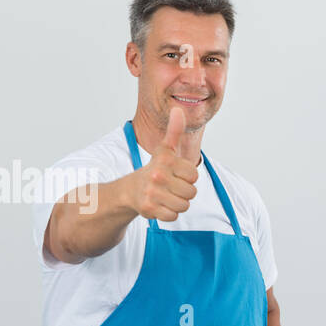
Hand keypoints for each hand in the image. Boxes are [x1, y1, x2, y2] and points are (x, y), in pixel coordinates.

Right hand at [130, 106, 198, 221]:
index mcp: (164, 161)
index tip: (175, 174)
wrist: (131, 190)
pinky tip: (161, 205)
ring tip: (166, 196)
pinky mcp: (149, 209)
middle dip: (184, 191)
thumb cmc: (155, 169)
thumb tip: (179, 109)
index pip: (194, 175)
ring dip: (178, 203)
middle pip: (191, 192)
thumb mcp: (165, 150)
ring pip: (184, 205)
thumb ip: (174, 131)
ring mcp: (152, 193)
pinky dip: (169, 213)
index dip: (188, 176)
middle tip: (171, 187)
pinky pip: (173, 216)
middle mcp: (157, 175)